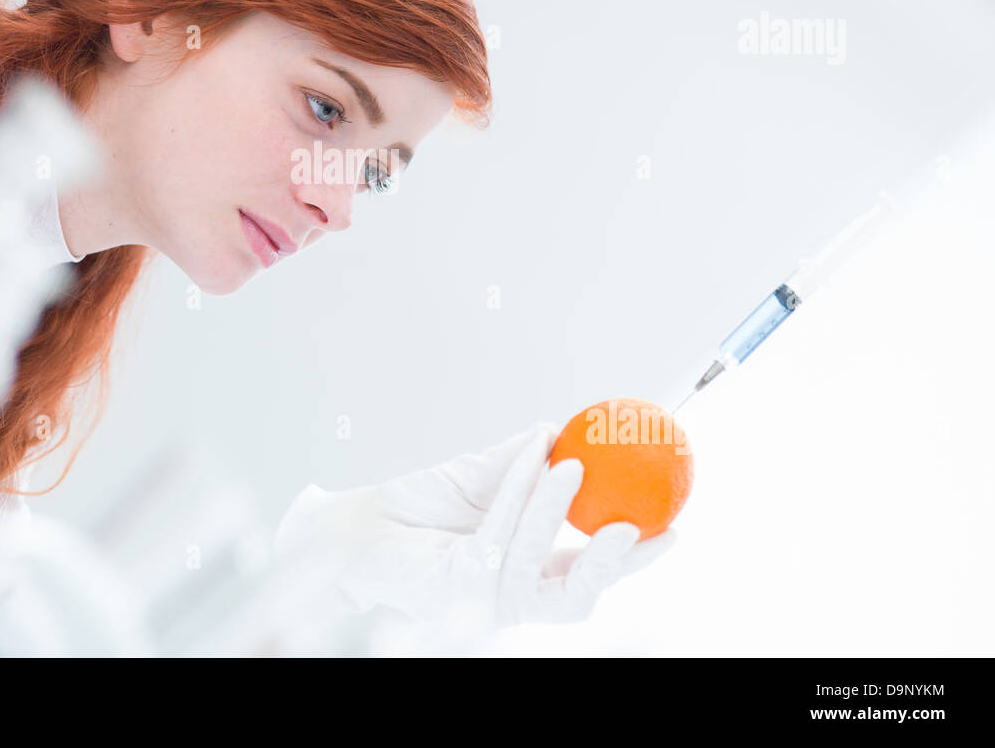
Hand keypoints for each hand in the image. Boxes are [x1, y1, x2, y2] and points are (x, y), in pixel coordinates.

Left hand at [273, 422, 677, 630]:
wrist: (355, 525)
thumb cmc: (414, 509)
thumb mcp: (478, 477)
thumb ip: (520, 462)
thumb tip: (562, 429)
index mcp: (525, 574)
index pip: (588, 574)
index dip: (634, 558)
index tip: (672, 525)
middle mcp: (509, 595)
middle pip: (577, 595)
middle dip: (617, 565)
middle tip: (645, 524)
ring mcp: (483, 598)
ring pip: (539, 563)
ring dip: (560, 511)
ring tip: (577, 465)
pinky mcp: (457, 587)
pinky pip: (500, 535)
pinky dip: (519, 487)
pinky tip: (535, 452)